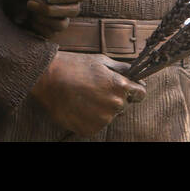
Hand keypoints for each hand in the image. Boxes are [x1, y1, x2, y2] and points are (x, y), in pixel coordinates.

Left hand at [0, 0, 87, 33]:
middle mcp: (70, 2)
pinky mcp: (52, 28)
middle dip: (51, 9)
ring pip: (63, 24)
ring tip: (28, 7)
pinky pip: (51, 34)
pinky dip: (39, 27)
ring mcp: (62, 16)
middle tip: (30, 3)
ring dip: (44, 18)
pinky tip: (28, 17)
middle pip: (74, 11)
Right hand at [31, 52, 146, 135]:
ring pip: (109, 116)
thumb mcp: (101, 60)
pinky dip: (90, 118)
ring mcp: (102, 120)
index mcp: (120, 87)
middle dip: (114, 98)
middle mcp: (114, 105)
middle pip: (123, 105)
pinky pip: (96, 125)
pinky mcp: (89, 130)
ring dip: (101, 109)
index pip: (141, 94)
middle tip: (95, 89)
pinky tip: (79, 106)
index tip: (127, 88)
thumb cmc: (74, 65)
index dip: (134, 89)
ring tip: (84, 97)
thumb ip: (121, 68)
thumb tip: (134, 73)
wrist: (48, 78)